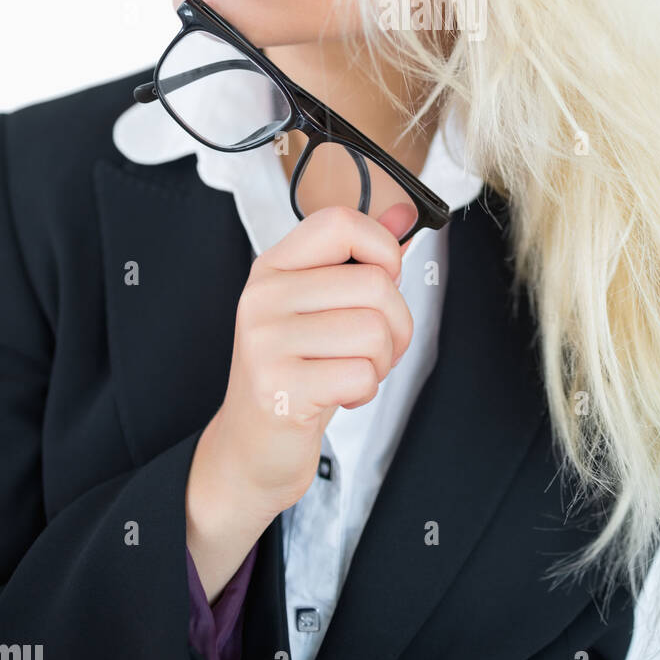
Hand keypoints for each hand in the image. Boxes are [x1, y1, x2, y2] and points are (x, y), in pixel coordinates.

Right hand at [185, 203, 414, 599]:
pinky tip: (338, 395)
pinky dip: (365, 390)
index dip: (382, 248)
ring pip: (376, 330)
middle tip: (374, 347)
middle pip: (376, 283)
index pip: (340, 222)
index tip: (383, 279)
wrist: (251, 446)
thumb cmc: (297, 369)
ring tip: (352, 370)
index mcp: (275, 267)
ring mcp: (266, 342)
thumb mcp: (324, 306)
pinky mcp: (278, 389)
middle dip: (397, 323)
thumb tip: (407, 213)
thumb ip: (364, 258)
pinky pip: (361, 375)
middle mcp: (264, 296)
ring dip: (381, 361)